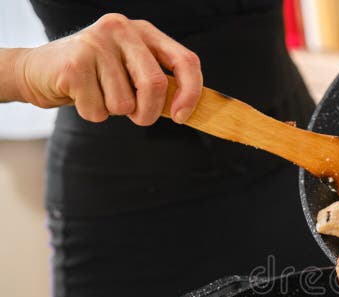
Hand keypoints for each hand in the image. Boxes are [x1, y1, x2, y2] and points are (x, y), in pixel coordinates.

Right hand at [12, 13, 201, 124]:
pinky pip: (99, 110)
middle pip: (155, 84)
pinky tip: (81, 95)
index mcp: (144, 31)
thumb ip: (160, 84)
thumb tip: (188, 110)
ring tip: (99, 94)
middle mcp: (121, 29)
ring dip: (115, 112)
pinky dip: (93, 113)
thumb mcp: (133, 71)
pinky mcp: (74, 64)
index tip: (182, 116)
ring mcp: (95, 43)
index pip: (186, 60)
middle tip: (138, 118)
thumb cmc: (98, 77)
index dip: (191, 93)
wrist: (40, 70)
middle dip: (149, 112)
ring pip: (125, 103)